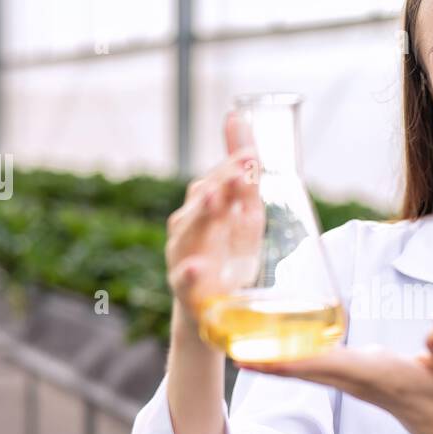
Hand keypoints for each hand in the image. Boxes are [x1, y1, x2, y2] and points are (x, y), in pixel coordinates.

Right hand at [166, 111, 266, 325]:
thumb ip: (245, 178)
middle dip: (221, 182)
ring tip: (216, 198)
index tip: (248, 147)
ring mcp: (184, 256)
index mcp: (205, 207)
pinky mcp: (186, 290)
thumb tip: (241, 123)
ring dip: (204, 214)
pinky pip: (184, 280)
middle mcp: (189, 226)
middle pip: (203, 201)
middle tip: (241, 165)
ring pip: (190, 232)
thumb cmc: (229, 256)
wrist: (210, 310)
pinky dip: (188, 273)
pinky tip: (195, 266)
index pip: (215, 178)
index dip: (231, 163)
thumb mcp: (245, 217)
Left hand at [238, 327, 432, 433]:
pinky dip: (286, 360)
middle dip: (270, 363)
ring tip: (236, 349)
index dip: (299, 360)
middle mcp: (354, 380)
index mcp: (374, 374)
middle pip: (304, 371)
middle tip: (233, 352)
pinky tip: (267, 349)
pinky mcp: (348, 377)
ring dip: (271, 362)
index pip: (330, 365)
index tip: (269, 356)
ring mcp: (348, 381)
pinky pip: (310, 368)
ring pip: (303, 370)